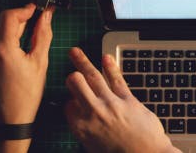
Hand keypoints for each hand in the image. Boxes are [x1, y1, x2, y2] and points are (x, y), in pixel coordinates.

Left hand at [0, 4, 53, 124]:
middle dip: (20, 22)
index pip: (10, 15)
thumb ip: (42, 36)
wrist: (8, 121)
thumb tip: (46, 17)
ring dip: (10, 35)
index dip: (25, 9)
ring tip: (25, 46)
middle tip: (36, 26)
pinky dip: (1, 48)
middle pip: (2, 24)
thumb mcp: (40, 63)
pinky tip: (13, 59)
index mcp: (3, 47)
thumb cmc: (25, 96)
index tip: (36, 9)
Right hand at [64, 47, 180, 152]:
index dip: (70, 102)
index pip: (67, 106)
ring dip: (82, 61)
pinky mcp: (128, 99)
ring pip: (93, 76)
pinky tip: (106, 57)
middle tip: (71, 73)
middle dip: (72, 77)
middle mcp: (93, 112)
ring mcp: (111, 103)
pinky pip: (116, 78)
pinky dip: (111, 66)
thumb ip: (86, 132)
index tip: (73, 100)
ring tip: (75, 52)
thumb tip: (84, 123)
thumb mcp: (94, 148)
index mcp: (82, 128)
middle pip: (75, 84)